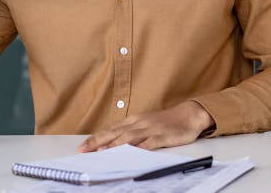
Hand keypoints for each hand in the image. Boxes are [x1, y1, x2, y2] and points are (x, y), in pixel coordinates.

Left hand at [77, 101, 213, 151]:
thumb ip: (130, 133)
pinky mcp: (163, 137)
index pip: (111, 129)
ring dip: (114, 145)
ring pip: (129, 138)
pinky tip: (131, 154)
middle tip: (84, 150)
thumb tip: (111, 144)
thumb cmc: (165, 122)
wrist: (188, 115)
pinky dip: (139, 149)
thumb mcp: (145, 124)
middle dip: (98, 142)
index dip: (96, 138)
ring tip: (101, 152)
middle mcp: (139, 124)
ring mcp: (151, 130)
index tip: (82, 146)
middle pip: (115, 133)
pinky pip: (149, 144)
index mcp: (134, 120)